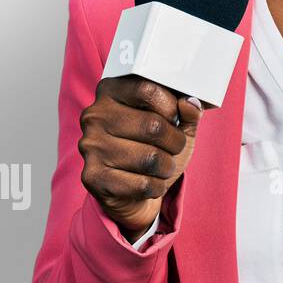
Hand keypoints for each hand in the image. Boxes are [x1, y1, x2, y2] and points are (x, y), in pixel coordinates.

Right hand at [78, 75, 203, 239]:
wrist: (131, 192)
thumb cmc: (155, 149)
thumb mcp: (177, 125)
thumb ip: (187, 111)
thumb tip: (191, 103)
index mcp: (111, 91)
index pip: (147, 89)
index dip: (171, 107)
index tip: (174, 118)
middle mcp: (95, 116)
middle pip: (153, 125)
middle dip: (175, 142)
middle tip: (173, 147)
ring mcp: (90, 146)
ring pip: (149, 157)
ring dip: (166, 166)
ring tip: (162, 166)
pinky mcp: (92, 176)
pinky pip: (141, 183)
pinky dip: (156, 186)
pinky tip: (150, 182)